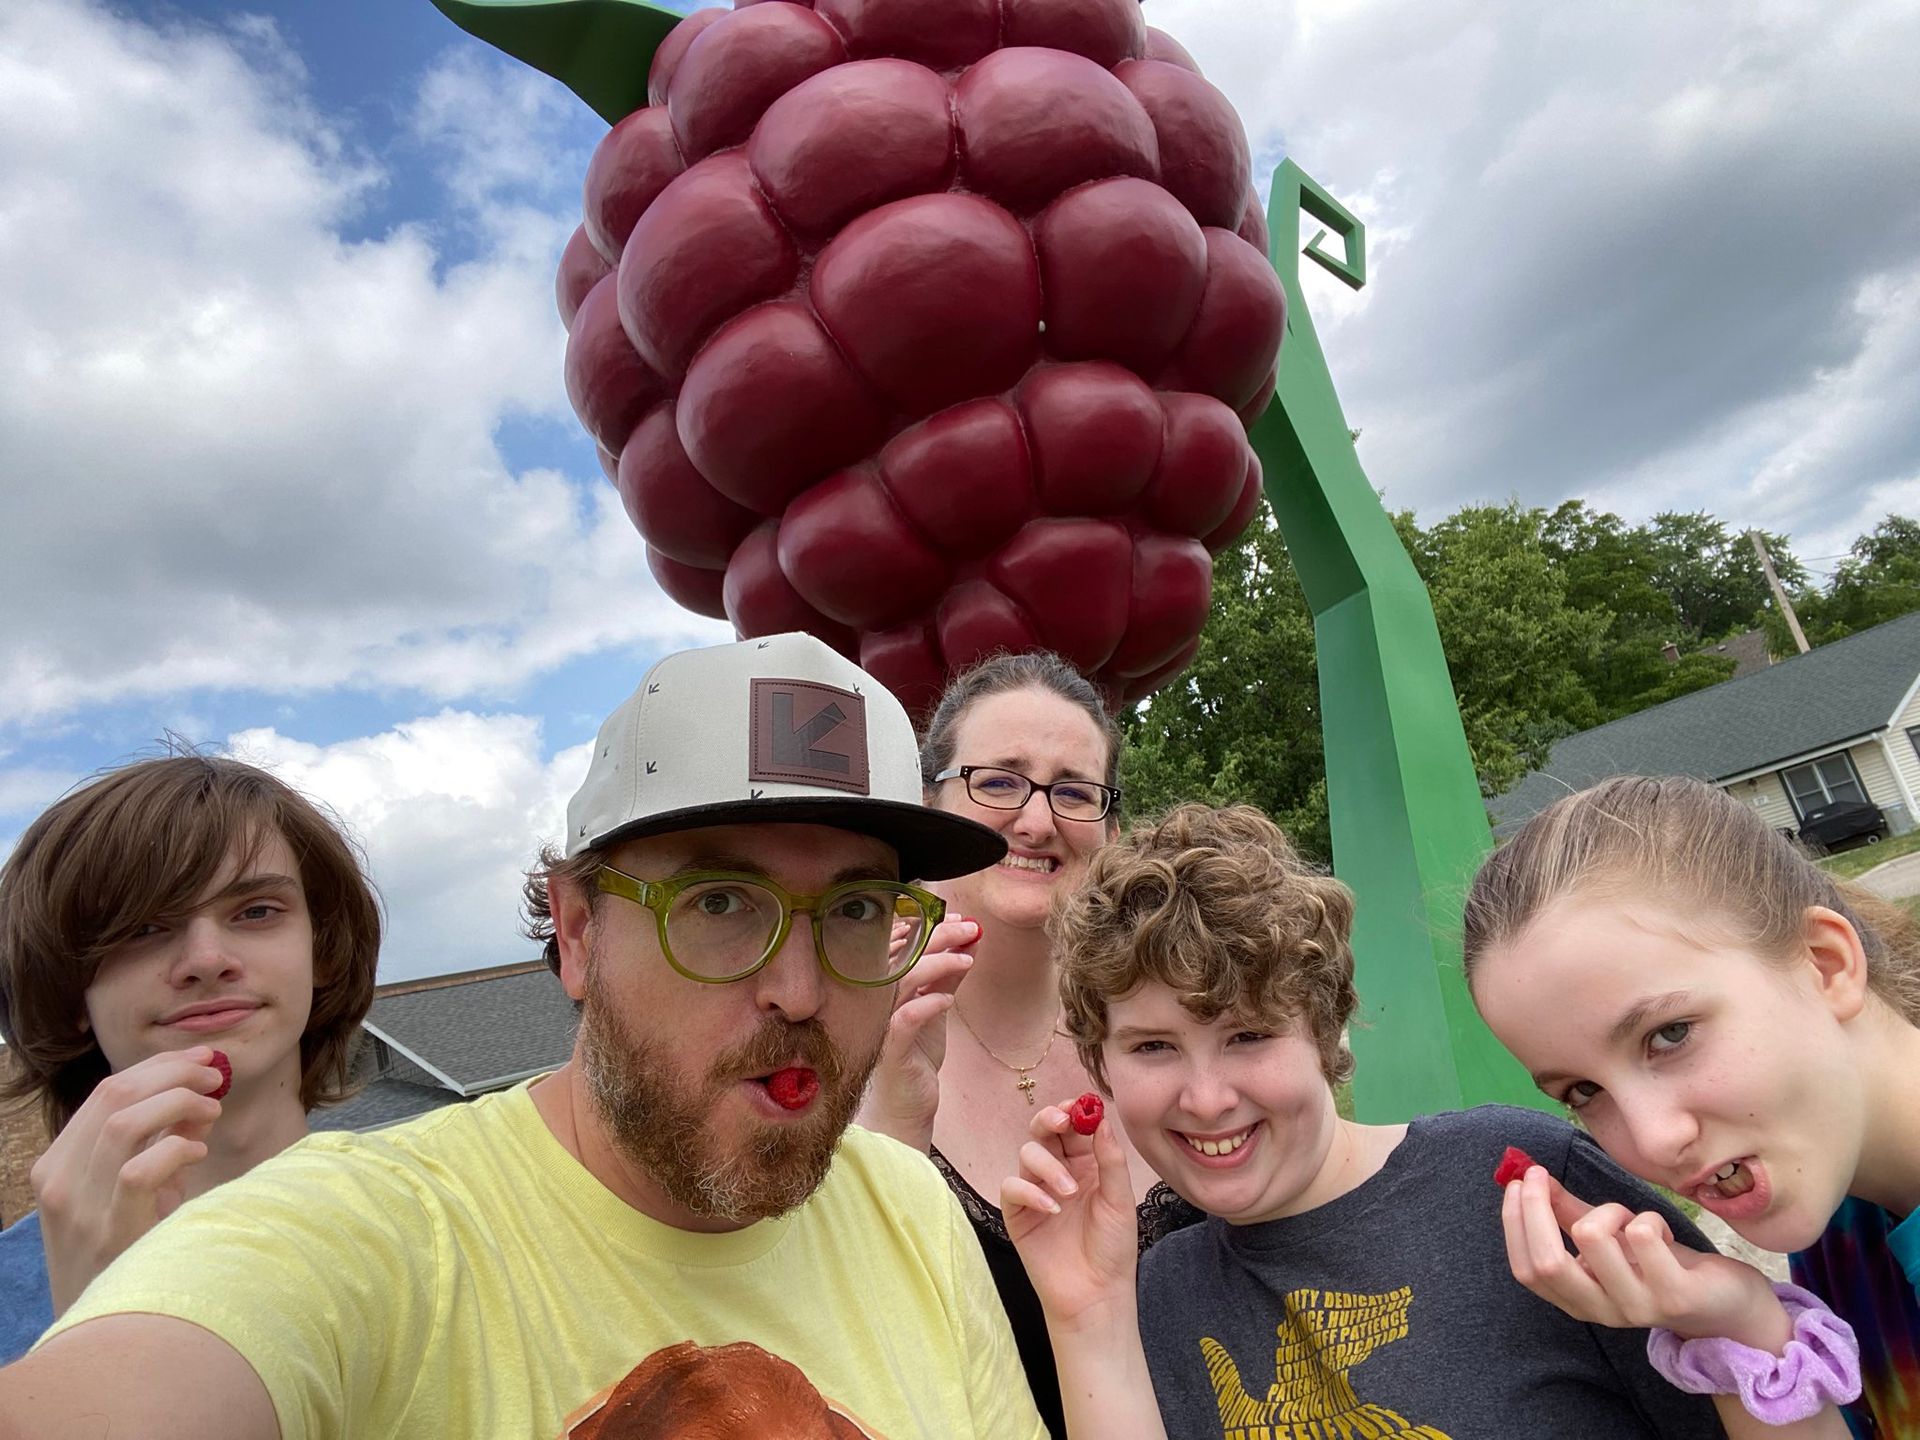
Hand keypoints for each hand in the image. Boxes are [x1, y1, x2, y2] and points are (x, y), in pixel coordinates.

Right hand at [31, 1047, 224, 1315]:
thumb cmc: (121, 1253)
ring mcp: (80, 1207)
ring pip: (124, 1123)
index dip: (160, 1066)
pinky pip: (138, 1171)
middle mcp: (60, 1180)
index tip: (203, 1060)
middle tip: (216, 1079)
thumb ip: (153, 1144)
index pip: (106, 1090)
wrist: (100, 1326)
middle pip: (114, 1094)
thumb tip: (197, 1101)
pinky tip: (198, 1155)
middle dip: (174, 1075)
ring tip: (211, 1113)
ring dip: (178, 1105)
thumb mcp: (124, 1192)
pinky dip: (175, 1150)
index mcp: (58, 1163)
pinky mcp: (109, 1233)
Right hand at [854, 915, 979, 1149]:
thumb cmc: (917, 1053)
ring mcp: (883, 1023)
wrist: (909, 1103)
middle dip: (937, 936)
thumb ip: (950, 974)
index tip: (959, 918)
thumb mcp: (938, 1006)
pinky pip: (905, 1020)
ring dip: (937, 965)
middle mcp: (880, 1000)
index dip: (930, 926)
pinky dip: (927, 1004)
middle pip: (903, 956)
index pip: (904, 944)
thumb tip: (971, 939)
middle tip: (970, 928)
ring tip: (966, 960)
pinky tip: (948, 999)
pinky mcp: (892, 1049)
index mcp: (887, 986)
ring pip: (903, 982)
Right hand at [1002, 1098, 1138, 1330]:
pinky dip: (1030, 1191)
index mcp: (1085, 1165)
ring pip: (1027, 1154)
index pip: (1073, 1126)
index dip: (1073, 1110)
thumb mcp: (1119, 1200)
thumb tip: (1101, 1119)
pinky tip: (1051, 1208)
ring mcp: (1035, 1191)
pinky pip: (1012, 1187)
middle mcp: (1058, 1172)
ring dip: (1048, 1166)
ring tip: (1069, 1192)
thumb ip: (1110, 1159)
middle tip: (1062, 1121)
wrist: (1096, 1294)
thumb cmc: (1113, 1249)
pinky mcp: (1017, 1213)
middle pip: (1043, 1131)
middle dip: (1049, 1119)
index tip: (1079, 1104)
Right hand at [1502, 1164, 1793, 1352]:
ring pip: (1593, 1236)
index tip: (1518, 1182)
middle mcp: (1601, 1311)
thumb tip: (1530, 1177)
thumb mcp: (1610, 1241)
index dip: (1515, 1222)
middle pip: (1549, 1261)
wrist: (1727, 1304)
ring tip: (1630, 1219)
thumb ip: (1569, 1215)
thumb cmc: (1661, 1266)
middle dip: (1537, 1207)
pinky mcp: (1674, 1296)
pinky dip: (1648, 1216)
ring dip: (1609, 1209)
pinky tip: (1661, 1231)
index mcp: (1577, 1300)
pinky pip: (1642, 1233)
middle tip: (1540, 1174)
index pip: (1527, 1269)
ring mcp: (1637, 1307)